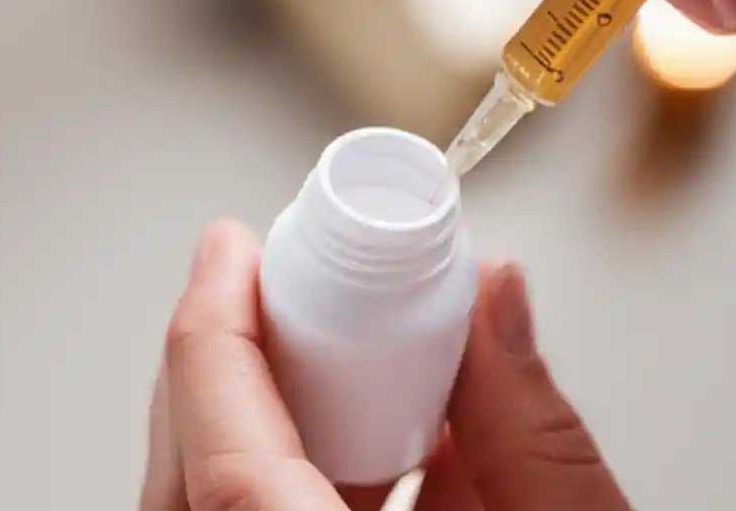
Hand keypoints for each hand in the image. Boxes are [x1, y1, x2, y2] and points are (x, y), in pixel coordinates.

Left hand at [139, 220, 631, 509]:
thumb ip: (536, 430)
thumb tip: (495, 290)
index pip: (230, 470)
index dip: (213, 342)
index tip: (227, 250)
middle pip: (200, 481)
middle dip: (227, 362)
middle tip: (266, 280)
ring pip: (220, 505)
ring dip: (266, 415)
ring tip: (331, 343)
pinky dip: (302, 466)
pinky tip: (381, 431)